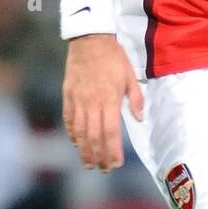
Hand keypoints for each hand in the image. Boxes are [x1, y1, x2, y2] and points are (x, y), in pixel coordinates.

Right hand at [62, 35, 143, 170]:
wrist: (89, 39)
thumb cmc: (113, 57)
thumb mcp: (130, 76)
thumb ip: (135, 99)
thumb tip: (139, 118)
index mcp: (109, 99)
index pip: (111, 132)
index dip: (113, 151)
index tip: (116, 163)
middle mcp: (92, 103)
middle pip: (94, 137)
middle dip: (99, 156)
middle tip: (103, 169)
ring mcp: (78, 100)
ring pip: (79, 132)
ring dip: (84, 150)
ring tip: (88, 163)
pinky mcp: (68, 95)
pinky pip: (68, 119)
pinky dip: (71, 133)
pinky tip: (76, 143)